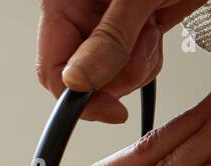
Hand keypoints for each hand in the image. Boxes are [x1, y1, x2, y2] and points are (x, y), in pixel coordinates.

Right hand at [38, 0, 206, 122]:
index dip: (77, 97)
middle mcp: (81, 17)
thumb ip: (109, 39)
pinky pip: (132, 66)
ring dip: (138, 65)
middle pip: (82, 78)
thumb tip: (78, 82)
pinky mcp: (132, 30)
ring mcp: (106, 26)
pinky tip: (156, 29)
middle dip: (116, 76)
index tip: (108, 109)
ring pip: (110, 77)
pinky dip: (150, 58)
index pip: (53, 68)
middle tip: (140, 48)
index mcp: (64, 3)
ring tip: (152, 29)